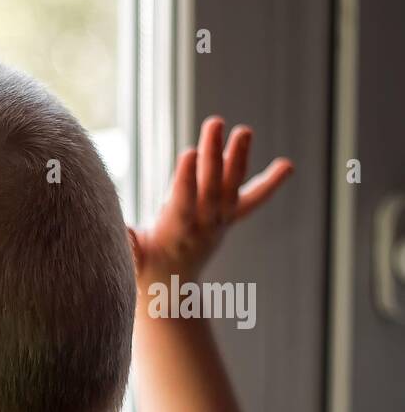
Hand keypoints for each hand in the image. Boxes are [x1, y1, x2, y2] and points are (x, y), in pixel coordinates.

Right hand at [129, 117, 293, 286]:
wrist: (170, 287)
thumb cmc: (143, 270)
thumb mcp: (131, 261)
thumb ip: (129, 246)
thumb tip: (123, 232)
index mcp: (174, 236)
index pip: (183, 204)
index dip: (186, 179)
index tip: (190, 153)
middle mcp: (202, 228)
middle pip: (211, 188)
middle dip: (213, 154)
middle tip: (214, 123)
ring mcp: (218, 223)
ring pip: (231, 188)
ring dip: (238, 158)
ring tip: (244, 130)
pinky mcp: (227, 220)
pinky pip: (251, 201)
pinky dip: (270, 183)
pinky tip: (287, 165)